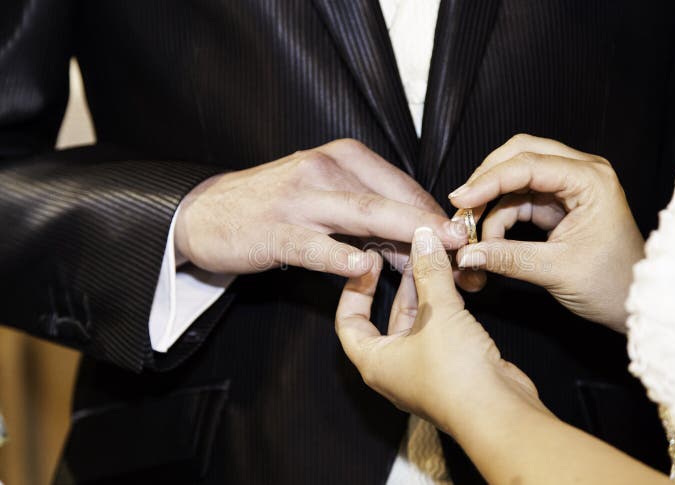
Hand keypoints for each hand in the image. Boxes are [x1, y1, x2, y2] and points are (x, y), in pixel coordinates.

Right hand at [174, 139, 467, 276]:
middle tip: (464, 245)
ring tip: (433, 251)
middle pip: (388, 198)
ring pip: (360, 215)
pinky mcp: (276, 228)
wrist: (209, 212)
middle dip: (431, 224)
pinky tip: (361, 268)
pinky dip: (338, 256)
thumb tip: (421, 246)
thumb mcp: (327, 198)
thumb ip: (372, 217)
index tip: (463, 239)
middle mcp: (325, 168)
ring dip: (402, 235)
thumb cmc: (278, 206)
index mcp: (344, 157)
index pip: (402, 185)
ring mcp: (300, 198)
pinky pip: (313, 244)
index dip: (435, 215)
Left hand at [335, 227, 544, 434]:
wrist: (498, 413)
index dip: (354, 290)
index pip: (348, 322)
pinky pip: (442, 330)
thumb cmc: (456, 375)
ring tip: (436, 259)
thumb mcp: (439, 313)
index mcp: (374, 362)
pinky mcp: (452, 368)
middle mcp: (395, 368)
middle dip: (400, 284)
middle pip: (387, 318)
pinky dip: (446, 306)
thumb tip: (423, 238)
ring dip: (427, 292)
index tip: (368, 264)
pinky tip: (458, 283)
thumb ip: (430, 272)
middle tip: (409, 252)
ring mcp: (425, 370)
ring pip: (419, 322)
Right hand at [450, 134, 644, 330]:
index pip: (528, 164)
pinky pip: (520, 199)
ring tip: (475, 235)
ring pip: (516, 177)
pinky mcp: (559, 203)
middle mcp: (581, 173)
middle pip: (520, 155)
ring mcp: (569, 186)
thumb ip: (508, 258)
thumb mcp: (556, 272)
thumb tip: (466, 254)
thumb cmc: (613, 285)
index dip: (489, 180)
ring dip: (491, 203)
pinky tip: (489, 238)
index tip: (460, 200)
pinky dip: (500, 215)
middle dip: (488, 181)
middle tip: (463, 209)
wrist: (638, 303)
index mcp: (591, 180)